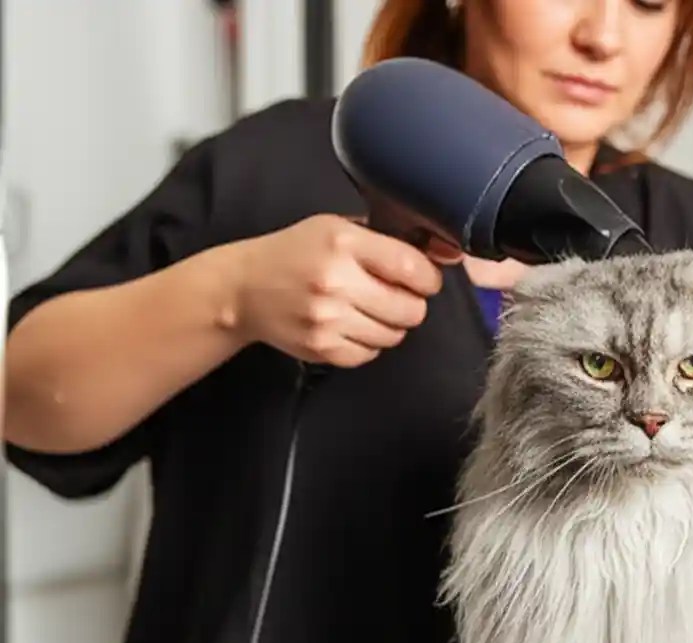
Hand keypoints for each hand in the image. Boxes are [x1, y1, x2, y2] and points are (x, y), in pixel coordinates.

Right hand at [231, 214, 461, 367]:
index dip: (428, 278)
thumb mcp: (336, 228)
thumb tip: (440, 255)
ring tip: (370, 310)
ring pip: (394, 335)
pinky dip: (369, 343)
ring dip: (390, 325)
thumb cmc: (296, 253)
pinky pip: (369, 354)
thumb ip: (384, 241)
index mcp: (344, 243)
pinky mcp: (320, 348)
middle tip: (396, 296)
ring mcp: (327, 318)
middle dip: (411, 304)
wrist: (243, 288)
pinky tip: (353, 326)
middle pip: (410, 309)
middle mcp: (336, 281)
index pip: (412, 268)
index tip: (425, 280)